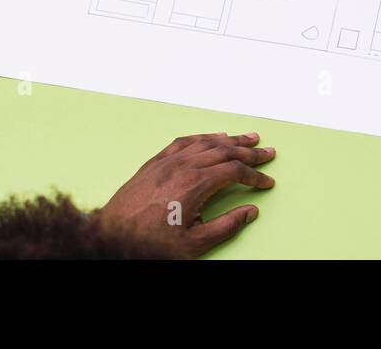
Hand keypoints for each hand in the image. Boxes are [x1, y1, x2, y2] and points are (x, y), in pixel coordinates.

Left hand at [94, 132, 275, 258]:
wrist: (112, 238)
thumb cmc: (150, 242)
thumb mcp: (194, 243)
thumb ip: (226, 225)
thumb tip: (250, 212)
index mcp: (195, 184)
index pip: (234, 171)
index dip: (254, 176)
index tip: (266, 182)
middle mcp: (182, 166)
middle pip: (224, 151)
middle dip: (249, 151)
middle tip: (267, 151)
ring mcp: (166, 162)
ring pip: (205, 142)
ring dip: (229, 139)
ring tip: (247, 137)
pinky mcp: (153, 163)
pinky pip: (182, 142)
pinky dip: (201, 137)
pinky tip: (210, 137)